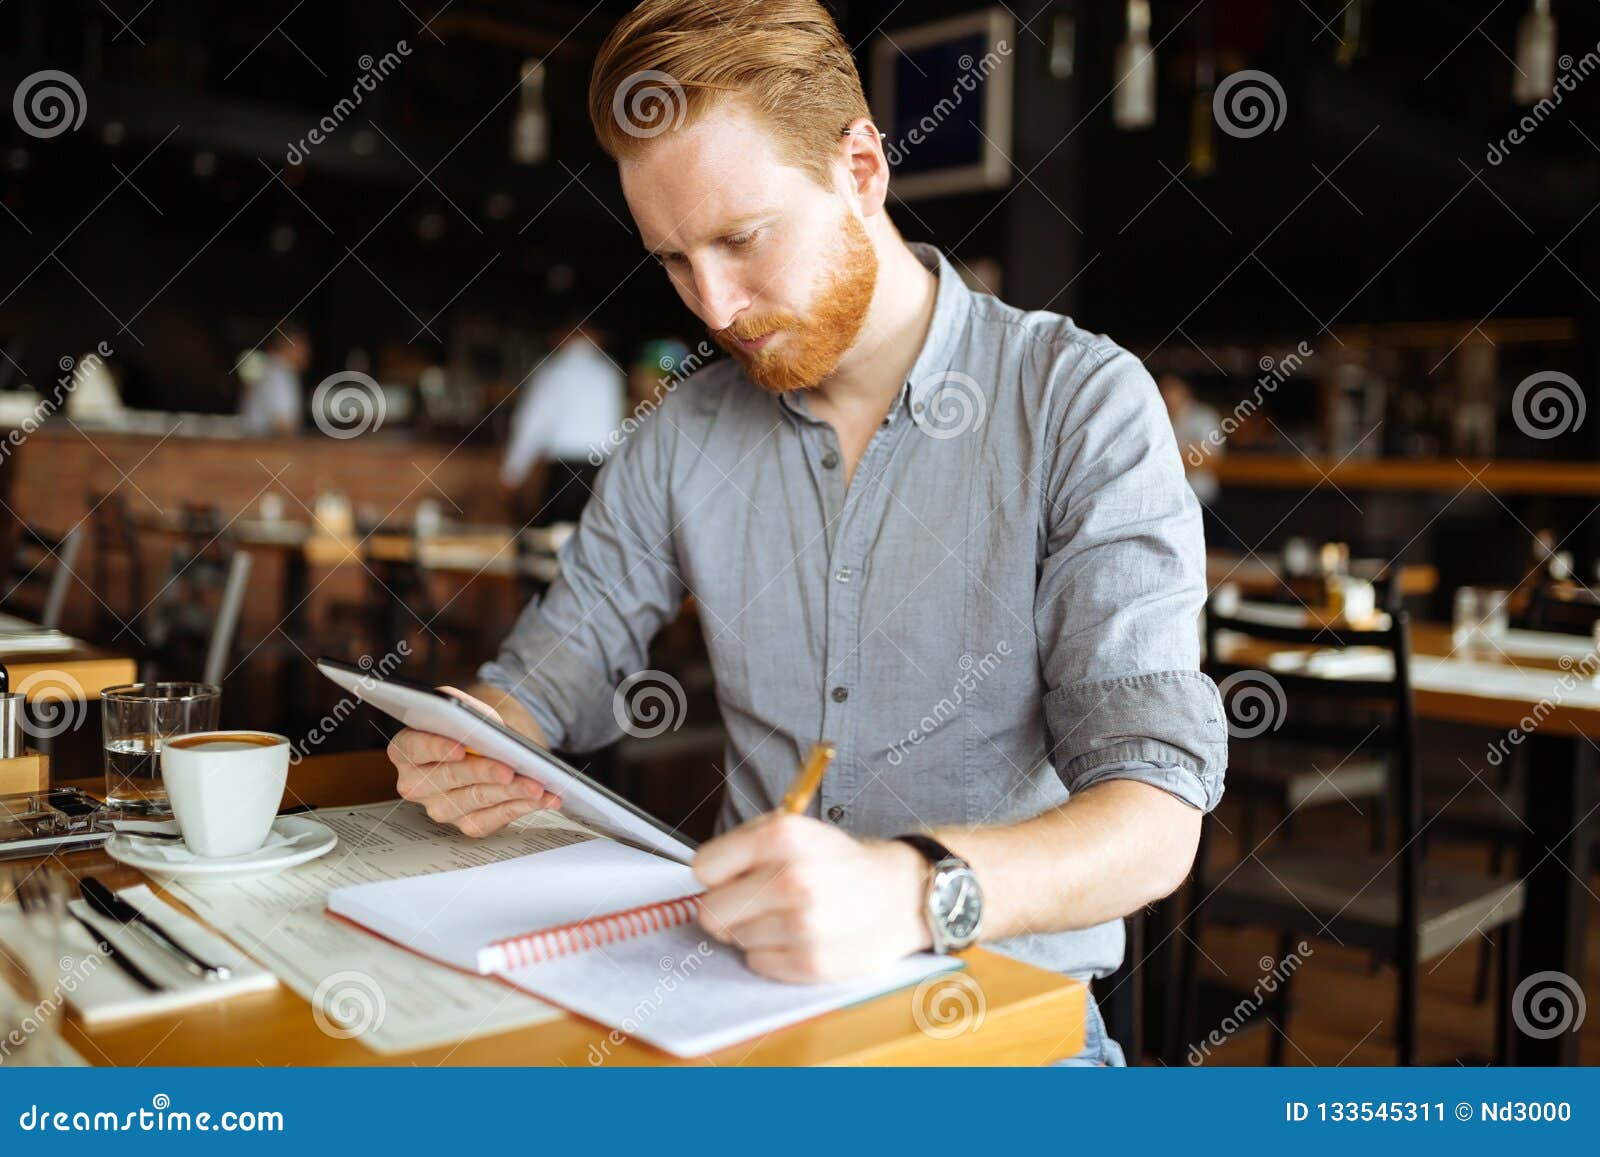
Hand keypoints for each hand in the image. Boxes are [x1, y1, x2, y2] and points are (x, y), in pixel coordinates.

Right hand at [388, 686, 560, 836]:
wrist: (489, 745)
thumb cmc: (473, 727)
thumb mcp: (467, 708)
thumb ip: (462, 707)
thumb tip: (470, 715)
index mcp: (406, 750)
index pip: (415, 749)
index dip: (436, 748)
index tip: (460, 748)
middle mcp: (417, 783)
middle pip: (448, 778)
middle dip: (483, 773)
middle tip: (509, 770)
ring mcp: (440, 807)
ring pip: (476, 800)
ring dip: (511, 792)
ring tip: (537, 785)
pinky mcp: (466, 823)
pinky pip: (494, 819)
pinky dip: (522, 807)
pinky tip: (542, 799)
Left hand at [692, 813, 930, 982]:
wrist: (901, 894)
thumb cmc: (840, 862)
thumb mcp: (796, 830)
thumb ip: (745, 848)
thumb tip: (699, 883)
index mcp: (782, 836)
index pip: (704, 867)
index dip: (717, 873)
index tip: (734, 875)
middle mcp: (791, 879)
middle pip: (709, 912)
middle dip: (728, 908)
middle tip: (757, 901)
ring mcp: (803, 925)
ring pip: (735, 940)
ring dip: (755, 930)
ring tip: (793, 915)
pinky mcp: (812, 964)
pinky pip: (758, 964)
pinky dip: (774, 954)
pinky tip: (803, 937)